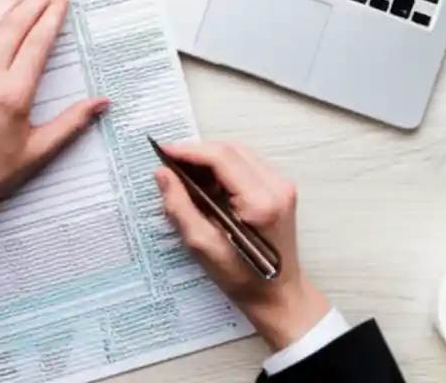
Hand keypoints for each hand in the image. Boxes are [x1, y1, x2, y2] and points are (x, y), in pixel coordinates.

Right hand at [155, 141, 329, 350]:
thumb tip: (162, 174)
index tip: (164, 152)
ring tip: (185, 172)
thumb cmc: (243, 278)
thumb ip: (180, 207)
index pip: (221, 158)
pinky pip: (247, 164)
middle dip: (197, 152)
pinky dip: (224, 167)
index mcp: (260, 203)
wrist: (278, 294)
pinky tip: (207, 181)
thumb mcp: (203, 247)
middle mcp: (277, 188)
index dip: (189, 150)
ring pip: (239, 153)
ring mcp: (282, 186)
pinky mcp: (281, 188)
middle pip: (231, 150)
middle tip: (170, 163)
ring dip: (210, 158)